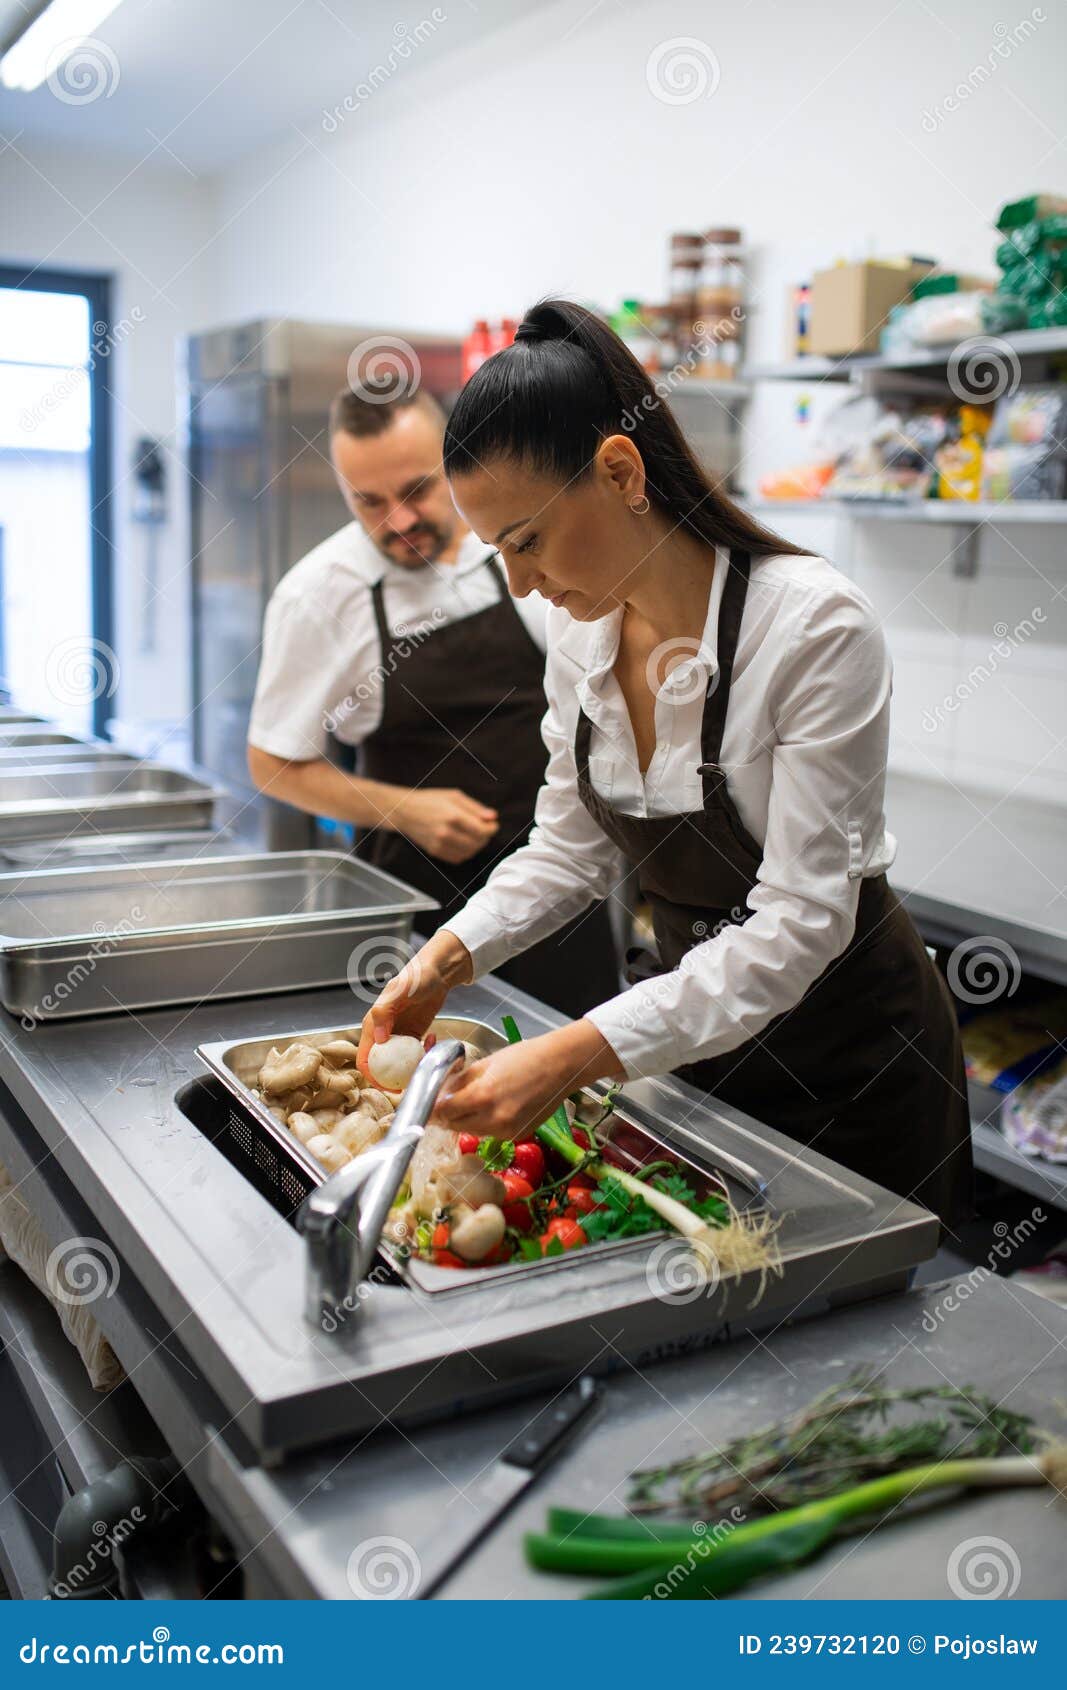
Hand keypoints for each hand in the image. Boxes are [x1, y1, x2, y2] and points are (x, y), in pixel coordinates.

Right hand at [356, 928, 473, 1068]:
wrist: (437, 972)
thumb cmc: (416, 977)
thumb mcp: (398, 991)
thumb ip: (383, 1012)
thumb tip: (379, 1039)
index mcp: (372, 1026)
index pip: (364, 1060)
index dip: (372, 1078)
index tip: (388, 1086)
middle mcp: (382, 1033)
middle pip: (381, 1067)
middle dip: (394, 1078)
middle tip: (412, 1079)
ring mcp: (398, 1035)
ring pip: (400, 1063)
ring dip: (412, 1066)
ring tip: (427, 1053)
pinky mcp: (413, 1035)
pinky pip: (415, 1053)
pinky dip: (424, 1052)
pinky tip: (433, 1039)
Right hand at [393, 787, 498, 863]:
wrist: (404, 811)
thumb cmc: (429, 800)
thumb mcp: (454, 796)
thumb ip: (475, 807)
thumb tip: (492, 817)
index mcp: (453, 816)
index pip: (482, 830)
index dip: (492, 829)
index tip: (493, 824)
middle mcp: (447, 833)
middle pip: (477, 843)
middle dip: (486, 837)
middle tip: (485, 829)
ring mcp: (440, 844)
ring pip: (469, 853)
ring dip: (477, 846)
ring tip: (475, 836)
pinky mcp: (435, 852)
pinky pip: (457, 858)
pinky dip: (465, 853)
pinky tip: (464, 842)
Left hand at [434, 1020, 623, 1140]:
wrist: (562, 1065)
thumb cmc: (526, 1056)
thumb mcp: (487, 1063)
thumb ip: (461, 1082)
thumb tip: (440, 1093)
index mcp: (484, 1096)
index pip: (444, 1112)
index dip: (430, 1110)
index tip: (421, 1106)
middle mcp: (495, 1119)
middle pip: (455, 1125)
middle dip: (445, 1115)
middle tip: (441, 1103)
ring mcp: (508, 1130)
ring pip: (472, 1131)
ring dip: (464, 1120)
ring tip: (469, 1101)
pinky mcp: (518, 1135)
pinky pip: (491, 1133)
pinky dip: (484, 1123)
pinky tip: (492, 1106)